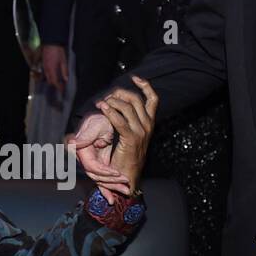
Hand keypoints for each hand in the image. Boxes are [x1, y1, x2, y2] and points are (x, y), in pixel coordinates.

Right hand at [41, 44, 67, 88]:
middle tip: (60, 85)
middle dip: (55, 84)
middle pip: (50, 81)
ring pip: (47, 77)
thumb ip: (64, 71)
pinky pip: (45, 72)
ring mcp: (44, 66)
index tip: (62, 90)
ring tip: (57, 81)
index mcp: (52, 70)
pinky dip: (49, 75)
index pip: (55, 82)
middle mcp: (47, 69)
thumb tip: (66, 79)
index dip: (59, 87)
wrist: (51, 42)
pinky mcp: (43, 63)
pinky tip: (53, 73)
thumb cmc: (58, 51)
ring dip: (51, 80)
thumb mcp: (64, 61)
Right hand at [69, 110, 125, 189]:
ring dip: (113, 187)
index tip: (117, 173)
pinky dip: (107, 188)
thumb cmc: (98, 119)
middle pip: (97, 177)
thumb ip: (86, 136)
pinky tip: (112, 198)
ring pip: (100, 180)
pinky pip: (102, 179)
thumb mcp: (94, 125)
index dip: (104, 171)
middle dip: (111, 183)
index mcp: (82, 151)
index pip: (92, 167)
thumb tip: (73, 143)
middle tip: (126, 186)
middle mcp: (85, 159)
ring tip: (126, 191)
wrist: (102, 117)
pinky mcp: (99, 165)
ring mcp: (92, 163)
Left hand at [98, 76, 158, 196]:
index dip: (145, 86)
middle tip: (108, 96)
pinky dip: (110, 112)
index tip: (135, 78)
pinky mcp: (131, 139)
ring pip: (128, 107)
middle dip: (120, 94)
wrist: (128, 177)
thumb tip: (115, 107)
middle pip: (136, 99)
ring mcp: (141, 132)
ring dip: (112, 102)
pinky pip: (120, 121)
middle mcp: (148, 126)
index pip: (153, 99)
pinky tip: (102, 109)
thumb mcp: (129, 136)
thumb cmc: (125, 158)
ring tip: (102, 103)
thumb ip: (126, 122)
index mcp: (149, 123)